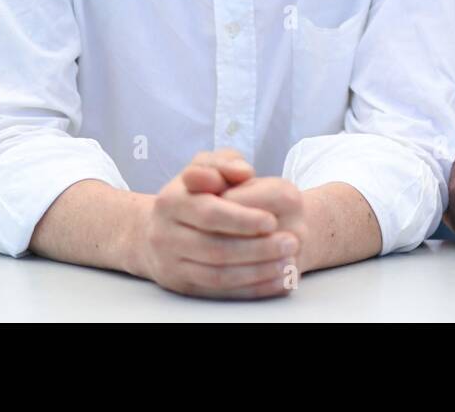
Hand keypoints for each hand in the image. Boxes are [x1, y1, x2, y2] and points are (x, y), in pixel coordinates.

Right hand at [134, 150, 299, 298]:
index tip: (272, 221)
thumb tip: (243, 171)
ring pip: (217, 274)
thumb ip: (227, 162)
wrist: (165, 228)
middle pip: (215, 247)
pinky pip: (218, 292)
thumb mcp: (209, 166)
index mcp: (171, 200)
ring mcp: (170, 263)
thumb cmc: (198, 192)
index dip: (242, 219)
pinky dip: (250, 288)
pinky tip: (276, 280)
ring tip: (287, 261)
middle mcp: (163, 233)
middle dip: (257, 248)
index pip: (210, 212)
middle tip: (291, 243)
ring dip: (257, 271)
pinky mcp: (180, 285)